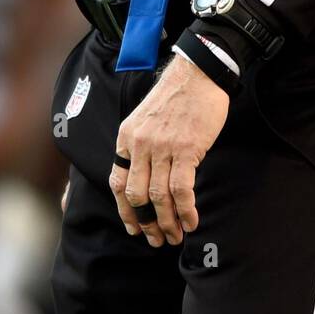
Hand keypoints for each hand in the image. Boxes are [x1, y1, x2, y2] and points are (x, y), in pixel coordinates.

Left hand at [110, 55, 228, 247]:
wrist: (197, 73)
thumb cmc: (174, 97)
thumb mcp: (144, 119)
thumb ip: (140, 146)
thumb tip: (145, 179)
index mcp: (126, 137)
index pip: (117, 182)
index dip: (125, 211)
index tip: (134, 228)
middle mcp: (140, 145)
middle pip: (136, 195)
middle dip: (146, 223)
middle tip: (157, 240)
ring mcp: (162, 147)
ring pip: (159, 197)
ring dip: (167, 222)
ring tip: (176, 236)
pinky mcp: (186, 149)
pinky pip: (182, 189)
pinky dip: (186, 210)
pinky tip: (192, 221)